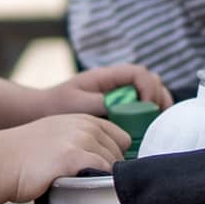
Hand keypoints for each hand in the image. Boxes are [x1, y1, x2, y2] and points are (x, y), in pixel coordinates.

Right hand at [4, 114, 131, 203]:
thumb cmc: (24, 156)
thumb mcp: (57, 136)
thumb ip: (81, 142)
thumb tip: (106, 165)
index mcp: (83, 119)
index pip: (120, 137)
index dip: (116, 156)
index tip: (105, 171)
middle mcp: (84, 125)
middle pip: (119, 153)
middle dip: (110, 170)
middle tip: (92, 183)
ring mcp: (79, 139)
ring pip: (113, 165)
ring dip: (103, 179)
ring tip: (85, 188)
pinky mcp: (73, 156)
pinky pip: (103, 173)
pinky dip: (99, 184)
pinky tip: (85, 191)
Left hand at [48, 62, 172, 115]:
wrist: (45, 110)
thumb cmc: (58, 105)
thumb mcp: (78, 104)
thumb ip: (101, 103)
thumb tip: (125, 107)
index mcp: (109, 75)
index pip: (140, 73)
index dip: (149, 88)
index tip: (147, 108)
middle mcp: (118, 81)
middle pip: (152, 82)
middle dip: (159, 99)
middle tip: (158, 119)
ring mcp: (121, 93)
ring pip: (151, 93)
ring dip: (158, 107)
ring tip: (157, 126)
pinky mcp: (121, 105)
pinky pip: (143, 107)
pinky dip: (150, 116)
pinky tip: (148, 130)